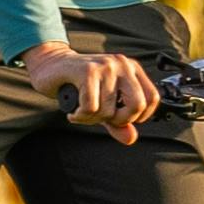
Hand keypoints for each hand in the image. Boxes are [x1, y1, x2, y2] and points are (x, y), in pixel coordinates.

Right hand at [22, 40, 164, 134]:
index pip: (152, 98)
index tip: (121, 120)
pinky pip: (90, 107)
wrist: (51, 66)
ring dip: (91, 120)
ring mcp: (105, 66)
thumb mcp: (104, 106)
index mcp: (132, 69)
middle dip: (120, 120)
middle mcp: (122, 65)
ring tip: (82, 112)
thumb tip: (131, 138)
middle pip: (137, 105)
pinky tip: (74, 112)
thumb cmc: (80, 86)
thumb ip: (119, 123)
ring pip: (109, 110)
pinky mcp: (87, 71)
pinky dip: (80, 117)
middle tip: (103, 119)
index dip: (139, 117)